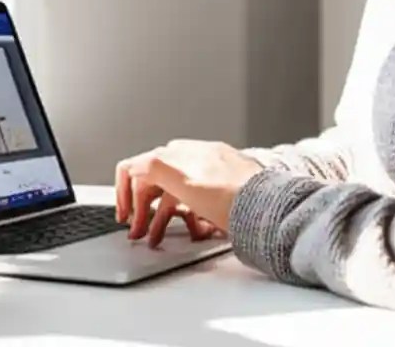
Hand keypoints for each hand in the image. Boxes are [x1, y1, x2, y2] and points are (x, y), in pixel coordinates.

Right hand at [115, 139, 263, 247]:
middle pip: (154, 182)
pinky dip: (187, 218)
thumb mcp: (187, 184)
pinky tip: (194, 233)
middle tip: (138, 232)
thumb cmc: (234, 198)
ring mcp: (208, 173)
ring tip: (158, 240)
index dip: (123, 192)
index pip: (137, 166)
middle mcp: (192, 158)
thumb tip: (132, 166)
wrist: (271, 209)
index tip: (124, 216)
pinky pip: (195, 202)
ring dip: (162, 218)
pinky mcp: (222, 188)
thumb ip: (155, 169)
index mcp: (180, 154)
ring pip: (174, 195)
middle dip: (142, 210)